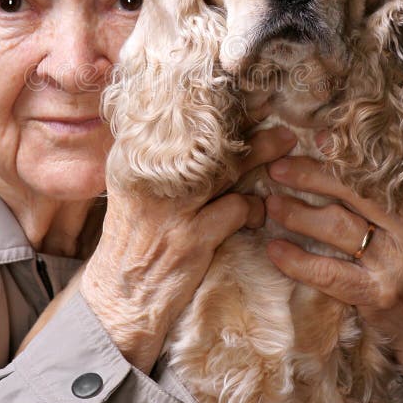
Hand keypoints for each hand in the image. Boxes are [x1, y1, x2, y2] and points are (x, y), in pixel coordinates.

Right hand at [80, 127, 296, 372]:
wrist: (117, 301)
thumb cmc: (130, 246)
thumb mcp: (131, 197)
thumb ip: (154, 168)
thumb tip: (191, 140)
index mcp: (133, 164)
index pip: (181, 127)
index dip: (217, 112)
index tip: (247, 101)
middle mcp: (150, 179)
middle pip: (208, 142)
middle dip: (247, 123)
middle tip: (273, 110)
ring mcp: (171, 208)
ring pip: (228, 168)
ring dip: (263, 154)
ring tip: (285, 141)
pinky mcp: (191, 237)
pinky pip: (237, 208)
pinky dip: (253, 208)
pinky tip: (255, 215)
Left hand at [264, 153, 402, 375]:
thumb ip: (396, 194)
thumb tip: (344, 154)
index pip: (379, 170)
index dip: (343, 154)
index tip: (315, 139)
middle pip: (352, 191)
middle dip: (310, 175)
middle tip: (278, 168)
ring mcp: (396, 262)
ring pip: (336, 225)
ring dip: (297, 212)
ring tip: (271, 204)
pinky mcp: (378, 295)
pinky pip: (328, 273)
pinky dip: (297, 261)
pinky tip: (276, 250)